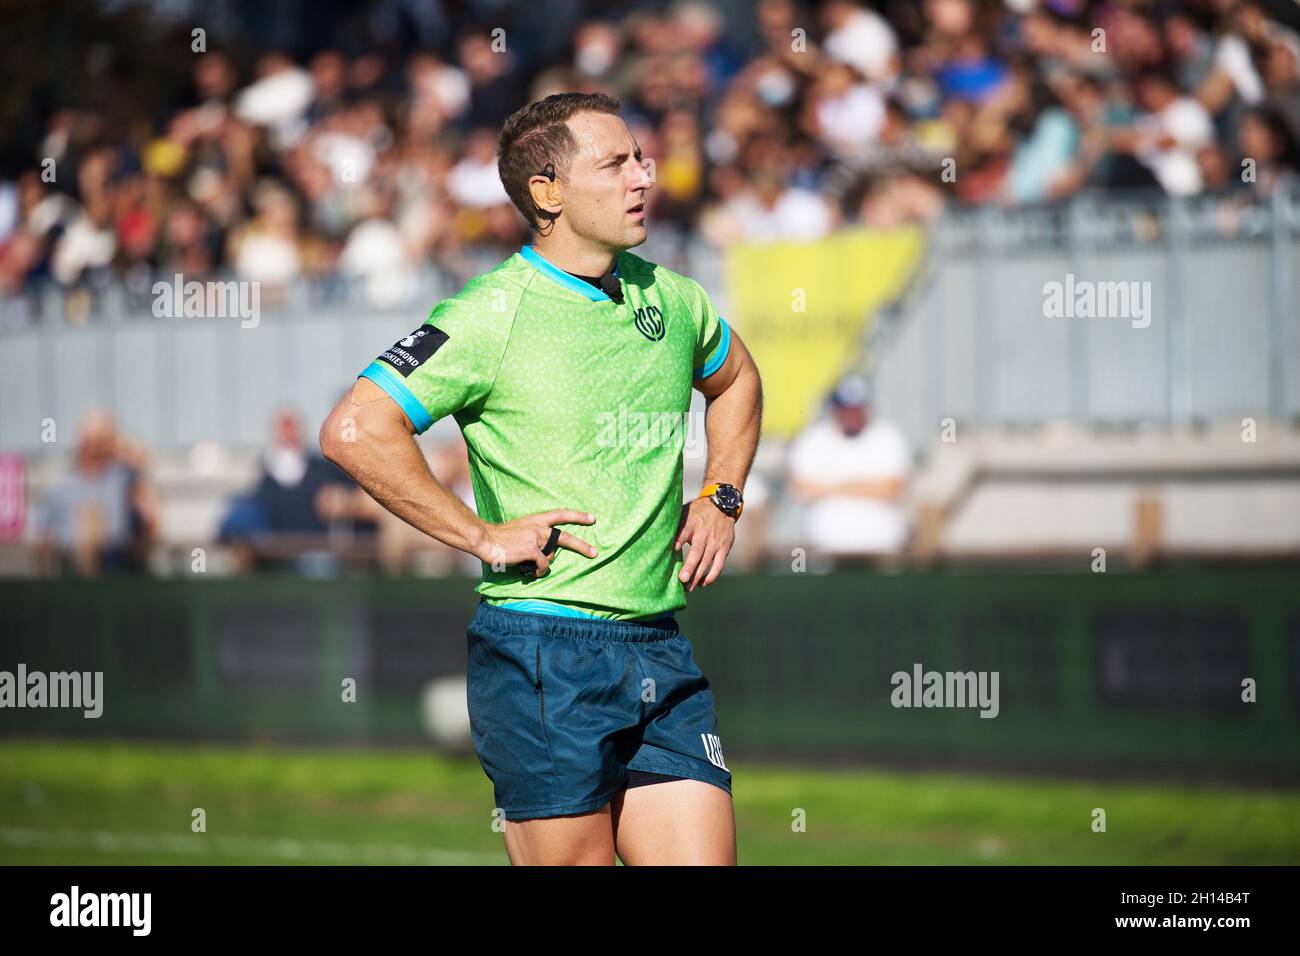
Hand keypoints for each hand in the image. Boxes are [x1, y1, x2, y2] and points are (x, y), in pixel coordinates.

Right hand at [477, 509, 597, 575]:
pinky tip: (531, 571)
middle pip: (565, 537)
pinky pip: (542, 565)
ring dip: (543, 564)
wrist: (487, 539)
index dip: (577, 516)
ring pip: (550, 556)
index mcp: (536, 520)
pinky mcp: (532, 550)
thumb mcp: (521, 530)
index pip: (561, 514)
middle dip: (582, 545)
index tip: (592, 518)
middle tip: (594, 552)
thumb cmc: (501, 537)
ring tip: (532, 566)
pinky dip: (538, 571)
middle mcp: (539, 527)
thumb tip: (546, 554)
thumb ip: (536, 537)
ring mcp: (536, 538)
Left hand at [673, 497, 734, 591]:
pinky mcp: (724, 548)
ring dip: (698, 576)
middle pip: (697, 552)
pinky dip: (712, 576)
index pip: (684, 532)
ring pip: (707, 562)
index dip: (678, 540)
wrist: (722, 506)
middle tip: (682, 580)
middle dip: (690, 567)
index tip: (673, 549)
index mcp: (692, 524)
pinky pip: (719, 565)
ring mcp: (716, 542)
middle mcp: (704, 534)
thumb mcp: (684, 514)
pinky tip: (703, 583)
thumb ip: (675, 527)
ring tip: (688, 588)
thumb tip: (660, 541)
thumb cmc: (697, 513)